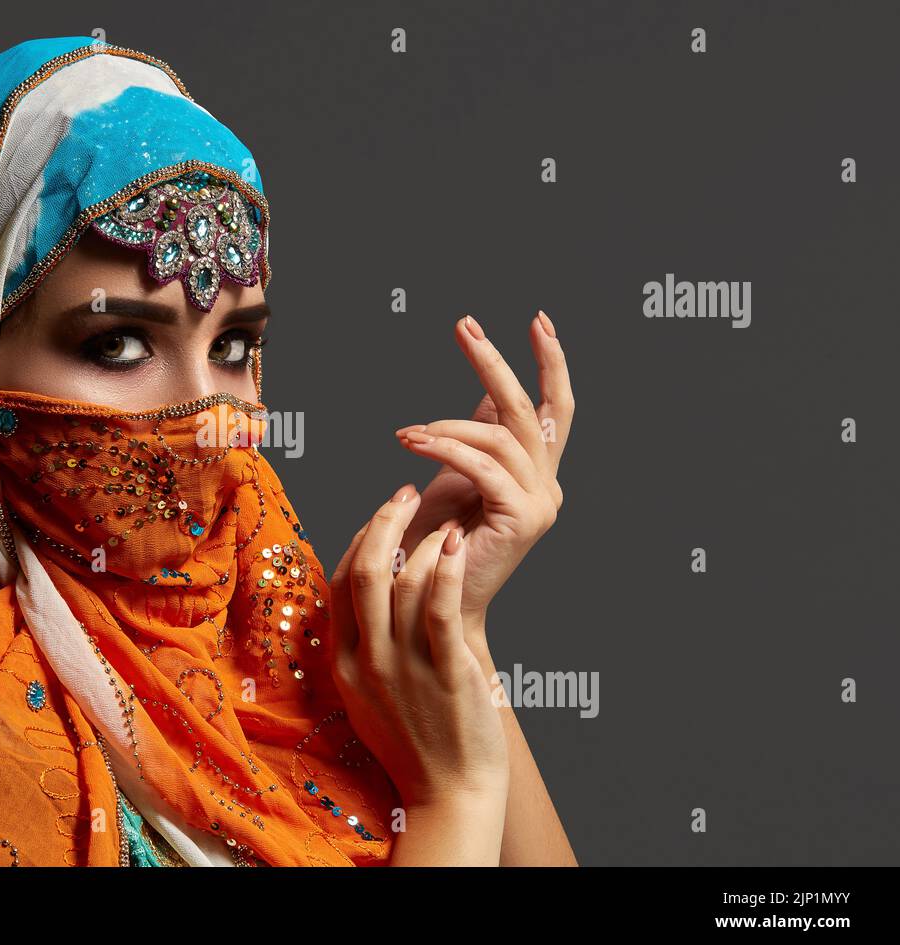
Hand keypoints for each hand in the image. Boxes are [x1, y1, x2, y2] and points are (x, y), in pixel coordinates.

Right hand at [328, 485, 508, 806]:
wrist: (448, 794)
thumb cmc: (414, 743)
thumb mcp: (368, 696)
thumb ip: (361, 648)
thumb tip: (364, 597)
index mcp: (344, 663)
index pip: (340, 582)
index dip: (360, 538)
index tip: (383, 514)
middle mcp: (368, 661)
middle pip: (364, 571)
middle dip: (385, 520)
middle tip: (407, 493)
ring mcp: (405, 667)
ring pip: (403, 582)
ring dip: (426, 540)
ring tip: (448, 524)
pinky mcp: (445, 673)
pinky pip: (440, 608)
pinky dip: (447, 568)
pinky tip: (458, 544)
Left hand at [397, 311, 573, 626]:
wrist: (430, 606)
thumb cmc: (434, 542)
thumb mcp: (456, 476)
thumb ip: (476, 436)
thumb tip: (484, 391)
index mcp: (535, 471)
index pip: (555, 407)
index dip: (551, 363)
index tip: (538, 320)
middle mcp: (546, 483)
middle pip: (530, 409)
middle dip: (496, 363)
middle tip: (464, 326)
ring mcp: (540, 501)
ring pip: (502, 435)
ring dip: (448, 425)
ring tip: (407, 433)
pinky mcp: (524, 518)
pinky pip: (484, 466)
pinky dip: (445, 449)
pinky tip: (412, 443)